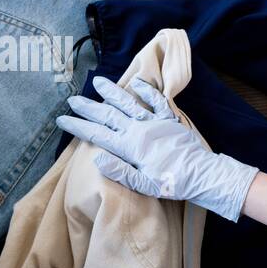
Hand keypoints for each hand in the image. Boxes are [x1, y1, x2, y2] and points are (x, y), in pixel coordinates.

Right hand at [56, 75, 258, 222]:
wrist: (203, 174)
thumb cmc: (174, 184)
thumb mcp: (145, 185)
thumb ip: (120, 172)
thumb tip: (97, 159)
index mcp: (130, 147)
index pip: (98, 134)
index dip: (79, 126)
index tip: (63, 119)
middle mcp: (139, 130)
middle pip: (108, 114)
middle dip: (88, 107)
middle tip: (72, 99)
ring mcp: (155, 122)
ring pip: (129, 103)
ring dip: (112, 92)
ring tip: (98, 81)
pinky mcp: (169, 119)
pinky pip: (157, 101)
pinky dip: (147, 90)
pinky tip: (137, 83)